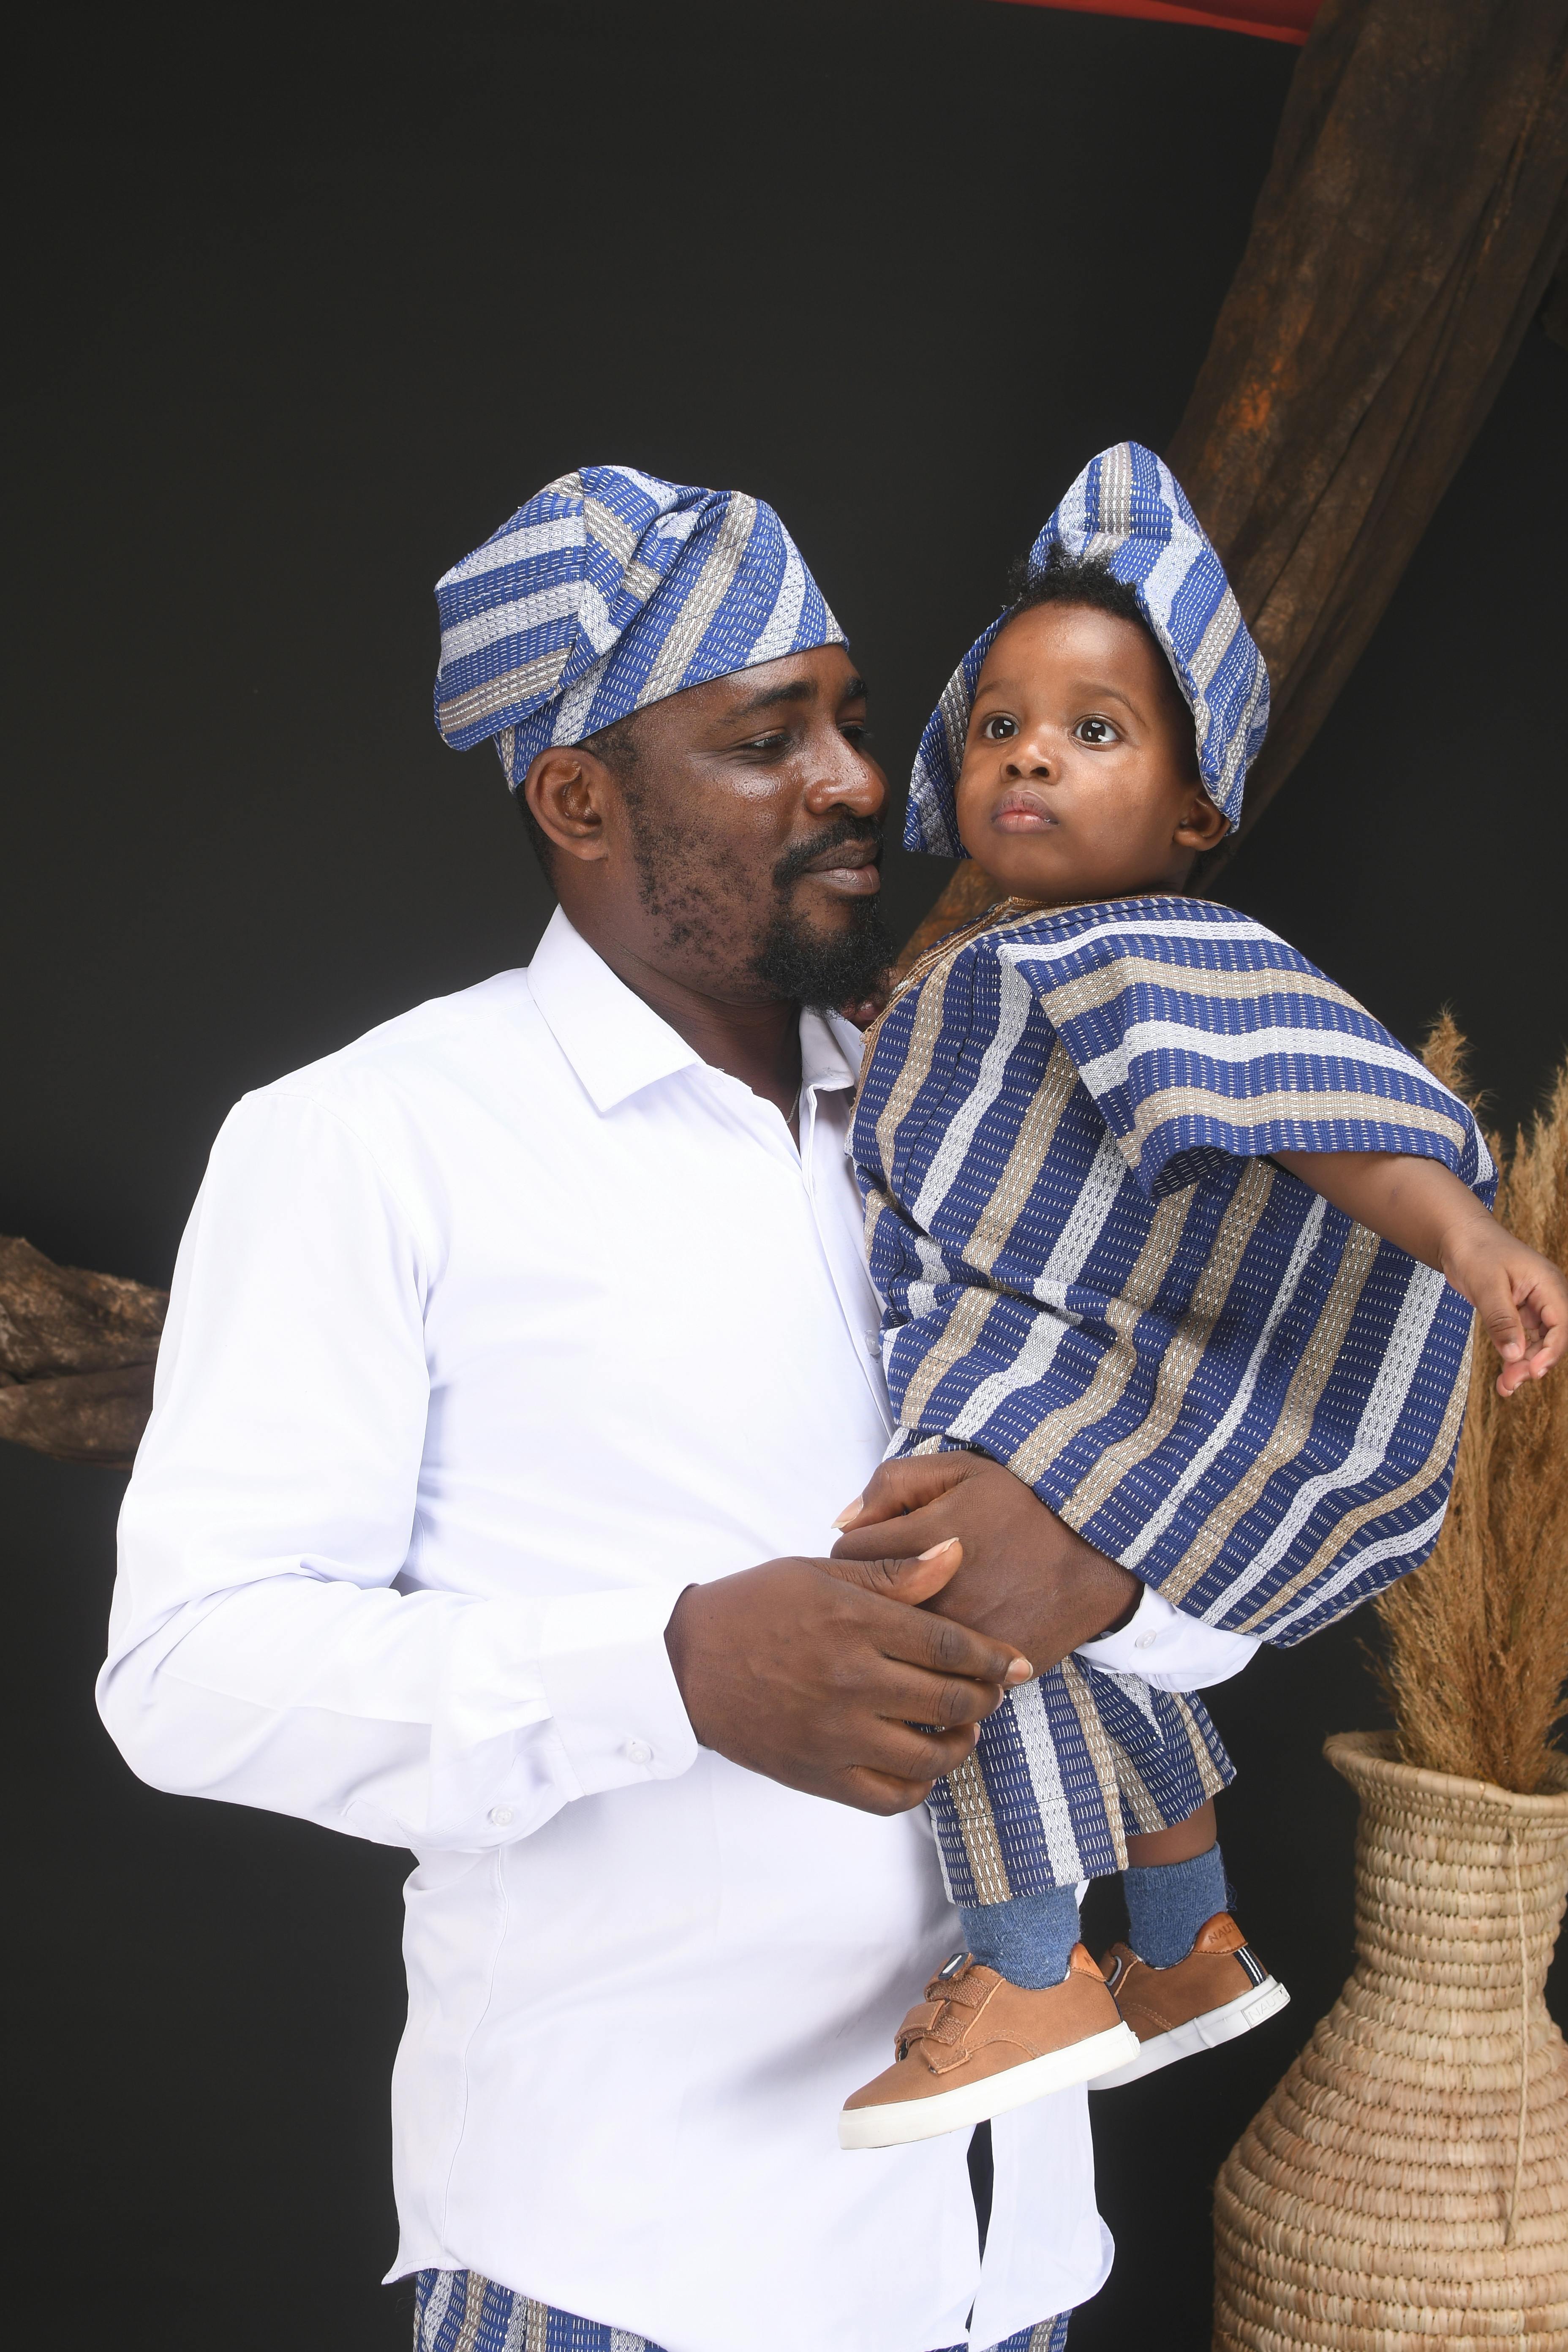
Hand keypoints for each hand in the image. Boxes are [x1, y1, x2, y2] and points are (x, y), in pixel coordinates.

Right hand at [663, 1542, 1030, 1815]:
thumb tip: (959, 1552)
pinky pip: (890, 1798)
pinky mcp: (818, 1775)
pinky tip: (921, 1763)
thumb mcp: (822, 1572)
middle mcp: (850, 1680)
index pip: (948, 1645)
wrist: (685, 1665)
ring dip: (960, 1743)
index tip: (1017, 1663)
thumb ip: (895, 1571)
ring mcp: (835, 1734)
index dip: (994, 1656)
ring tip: (962, 1728)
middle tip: (993, 1691)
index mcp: (853, 1622)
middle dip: (985, 1697)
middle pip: (949, 1699)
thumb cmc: (755, 1608)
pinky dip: (919, 1786)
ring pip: (929, 1755)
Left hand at [829, 1454, 1138, 1671]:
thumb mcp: (961, 1471)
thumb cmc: (1024, 1508)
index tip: (879, 1545)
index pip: (846, 1557)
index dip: (857, 1548)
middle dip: (866, 1596)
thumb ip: (893, 1484)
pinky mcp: (982, 1674)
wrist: (1095, 1559)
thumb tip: (841, 1519)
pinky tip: (939, 1641)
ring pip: (891, 1648)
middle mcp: (934, 1597)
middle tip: (890, 1582)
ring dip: (892, 1633)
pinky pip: (930, 1678)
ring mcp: (958, 1642)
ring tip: (912, 1611)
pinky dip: (928, 1664)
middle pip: (862, 1609)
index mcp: (922, 1542)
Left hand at [1437, 1217, 1566, 1395]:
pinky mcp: (1519, 1315)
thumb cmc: (1476, 1251)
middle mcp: (1546, 1298)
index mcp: (1548, 1285)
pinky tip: (1504, 1377)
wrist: (1460, 1239)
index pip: (1561, 1324)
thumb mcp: (1487, 1285)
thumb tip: (1514, 1354)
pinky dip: (1514, 1358)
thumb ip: (1501, 1320)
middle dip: (1534, 1363)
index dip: (1551, 1351)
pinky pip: (1523, 1342)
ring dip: (1523, 1366)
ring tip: (1505, 1386)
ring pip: (1537, 1345)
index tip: (1533, 1371)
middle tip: (1511, 1383)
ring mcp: (1534, 1307)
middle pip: (1552, 1339)